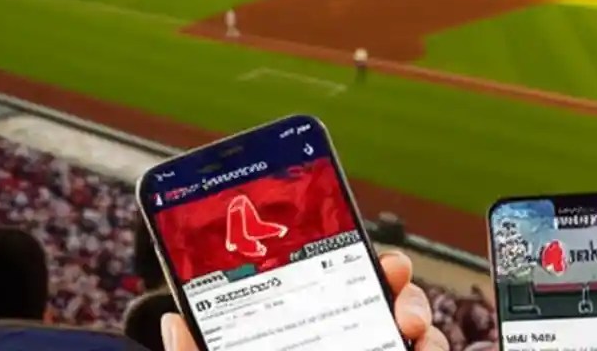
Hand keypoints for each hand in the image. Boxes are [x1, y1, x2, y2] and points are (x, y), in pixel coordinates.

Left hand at [159, 251, 450, 350]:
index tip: (369, 254)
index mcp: (305, 345)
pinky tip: (423, 349)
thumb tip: (173, 321)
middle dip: (399, 286)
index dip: (356, 266)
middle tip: (392, 280)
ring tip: (410, 326)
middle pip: (386, 308)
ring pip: (420, 339)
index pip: (333, 296)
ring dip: (423, 321)